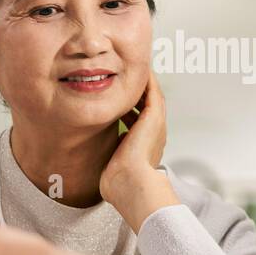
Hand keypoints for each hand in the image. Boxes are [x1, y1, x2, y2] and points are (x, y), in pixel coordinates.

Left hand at [99, 73, 177, 230]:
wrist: (129, 184)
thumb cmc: (119, 183)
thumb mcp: (113, 166)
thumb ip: (110, 157)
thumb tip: (99, 157)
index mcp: (145, 146)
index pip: (139, 123)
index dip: (131, 110)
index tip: (121, 102)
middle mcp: (154, 135)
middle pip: (148, 107)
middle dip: (139, 94)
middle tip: (128, 81)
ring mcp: (156, 125)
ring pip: (152, 97)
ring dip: (143, 84)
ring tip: (133, 71)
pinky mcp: (154, 117)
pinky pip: (152, 92)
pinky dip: (147, 80)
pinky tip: (140, 69)